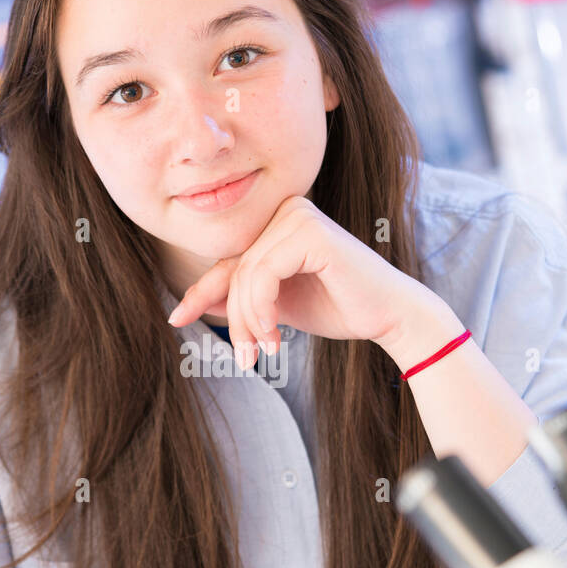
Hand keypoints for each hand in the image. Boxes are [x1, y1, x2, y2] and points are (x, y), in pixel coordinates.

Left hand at [166, 194, 431, 364]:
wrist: (390, 316)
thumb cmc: (338, 308)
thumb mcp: (276, 307)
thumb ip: (241, 298)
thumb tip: (193, 302)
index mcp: (279, 222)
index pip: (230, 261)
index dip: (200, 292)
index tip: (177, 319)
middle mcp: (287, 210)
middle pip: (235, 270)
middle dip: (234, 319)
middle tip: (246, 357)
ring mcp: (299, 216)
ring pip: (245, 276)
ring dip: (248, 322)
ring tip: (265, 351)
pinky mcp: (309, 232)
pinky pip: (262, 274)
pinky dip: (261, 311)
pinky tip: (274, 335)